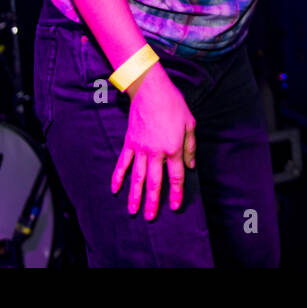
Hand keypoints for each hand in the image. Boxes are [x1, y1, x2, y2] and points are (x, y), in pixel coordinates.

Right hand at [112, 63, 194, 219]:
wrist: (150, 89)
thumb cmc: (173, 104)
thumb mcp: (190, 123)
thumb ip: (190, 147)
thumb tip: (191, 165)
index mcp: (173, 148)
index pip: (176, 177)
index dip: (175, 193)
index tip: (174, 206)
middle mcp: (156, 153)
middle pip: (155, 182)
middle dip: (153, 202)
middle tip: (151, 218)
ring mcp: (140, 149)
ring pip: (137, 177)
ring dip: (135, 195)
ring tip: (133, 211)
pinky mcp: (129, 143)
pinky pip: (122, 163)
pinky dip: (118, 177)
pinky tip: (114, 189)